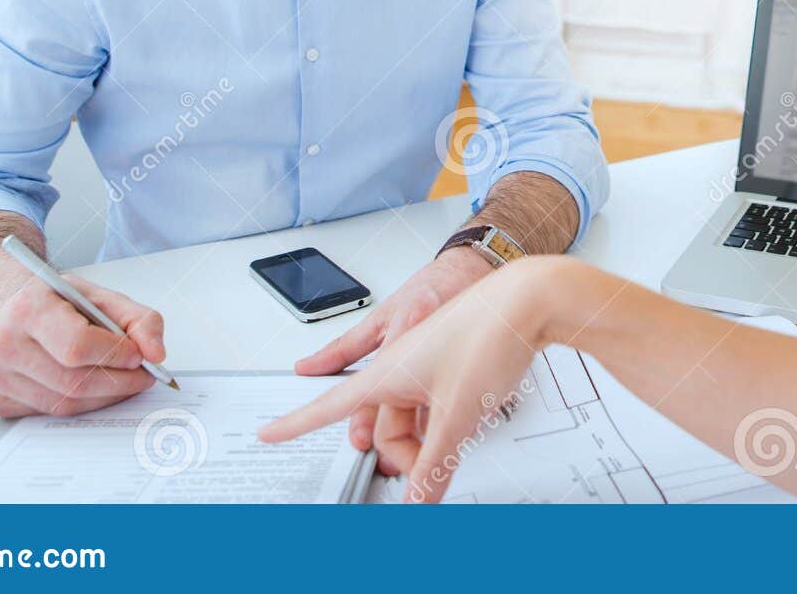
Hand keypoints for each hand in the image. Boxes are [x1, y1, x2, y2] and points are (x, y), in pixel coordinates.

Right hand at [0, 270, 166, 417]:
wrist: (6, 309)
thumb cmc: (55, 302)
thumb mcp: (100, 297)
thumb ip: (139, 320)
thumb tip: (156, 354)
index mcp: (28, 309)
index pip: (78, 346)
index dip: (116, 355)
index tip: (138, 356)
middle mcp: (1, 344)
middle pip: (74, 382)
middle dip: (119, 383)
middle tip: (142, 376)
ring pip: (64, 404)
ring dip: (102, 397)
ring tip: (118, 380)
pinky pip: (47, 414)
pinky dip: (76, 405)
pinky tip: (84, 386)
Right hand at [261, 257, 560, 501]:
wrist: (529, 296)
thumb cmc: (490, 335)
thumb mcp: (459, 414)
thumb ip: (434, 463)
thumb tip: (415, 500)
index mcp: (386, 372)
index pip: (330, 406)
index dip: (295, 423)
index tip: (268, 432)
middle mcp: (399, 363)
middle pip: (384, 426)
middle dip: (402, 455)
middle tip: (428, 478)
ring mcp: (424, 360)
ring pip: (411, 415)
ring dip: (427, 438)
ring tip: (458, 443)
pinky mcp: (449, 358)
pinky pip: (431, 400)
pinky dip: (439, 419)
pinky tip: (454, 423)